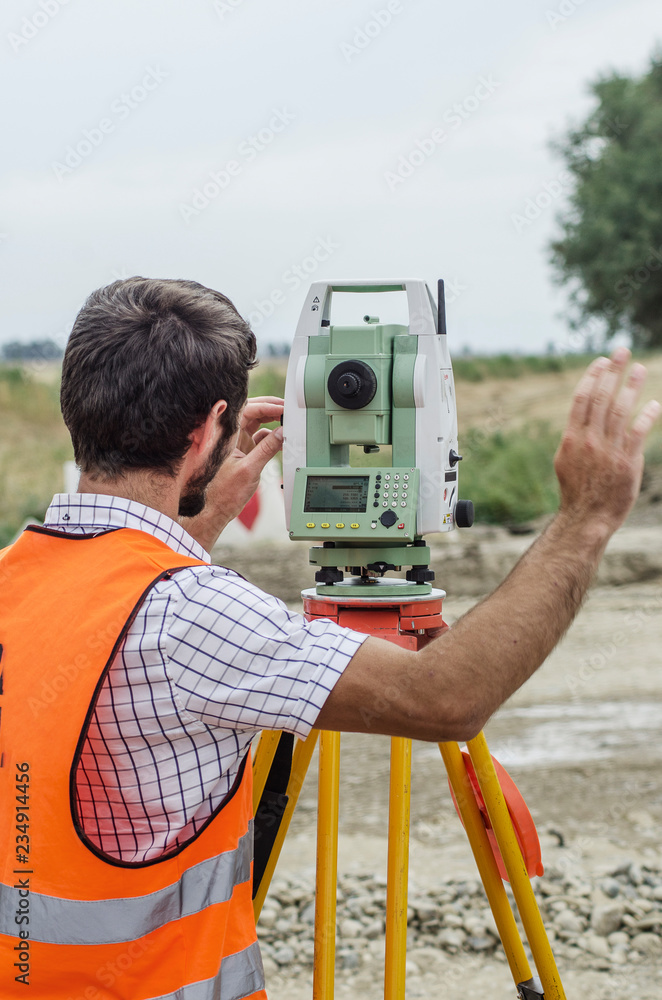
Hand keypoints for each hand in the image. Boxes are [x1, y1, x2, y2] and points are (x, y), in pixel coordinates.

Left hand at [181, 396, 283, 550]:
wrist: (213, 511)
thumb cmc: (223, 494)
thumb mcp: (250, 469)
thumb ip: (268, 448)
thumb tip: (283, 432)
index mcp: (225, 436)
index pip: (247, 409)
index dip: (266, 406)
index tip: (282, 407)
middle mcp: (229, 436)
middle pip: (251, 412)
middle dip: (270, 409)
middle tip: (287, 409)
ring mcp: (235, 443)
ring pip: (255, 423)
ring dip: (270, 420)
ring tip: (286, 420)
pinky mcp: (241, 451)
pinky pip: (257, 437)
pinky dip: (269, 436)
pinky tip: (280, 438)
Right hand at [554, 348, 659, 534]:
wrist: (587, 517)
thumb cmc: (577, 491)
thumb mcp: (565, 461)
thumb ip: (574, 438)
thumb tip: (579, 420)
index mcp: (572, 438)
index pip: (582, 399)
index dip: (592, 377)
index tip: (602, 361)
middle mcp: (589, 440)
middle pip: (601, 398)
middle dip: (612, 371)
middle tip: (622, 351)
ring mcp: (608, 451)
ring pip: (621, 410)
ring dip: (631, 386)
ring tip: (640, 369)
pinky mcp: (627, 462)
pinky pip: (638, 432)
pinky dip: (646, 416)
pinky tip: (654, 404)